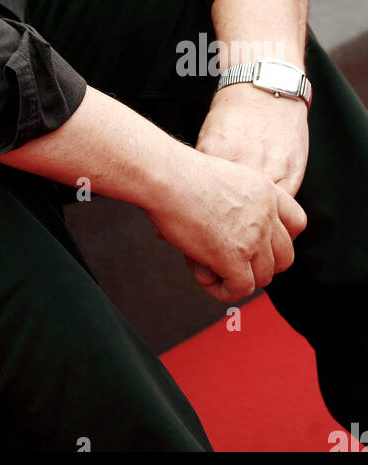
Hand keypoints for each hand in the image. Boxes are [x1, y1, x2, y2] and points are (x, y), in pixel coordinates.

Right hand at [182, 81, 308, 291]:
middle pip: (285, 257)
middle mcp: (266, 214)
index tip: (263, 246)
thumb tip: (232, 230)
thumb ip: (240, 201)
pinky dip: (225, 290)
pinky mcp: (234, 258)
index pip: (297, 223)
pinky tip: (206, 277)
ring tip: (211, 270)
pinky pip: (241, 289)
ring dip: (239, 279)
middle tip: (235, 265)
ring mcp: (253, 238)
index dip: (282, 241)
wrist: (166, 176)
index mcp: (266, 191)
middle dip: (262, 267)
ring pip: (263, 277)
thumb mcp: (226, 177)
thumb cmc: (180, 174)